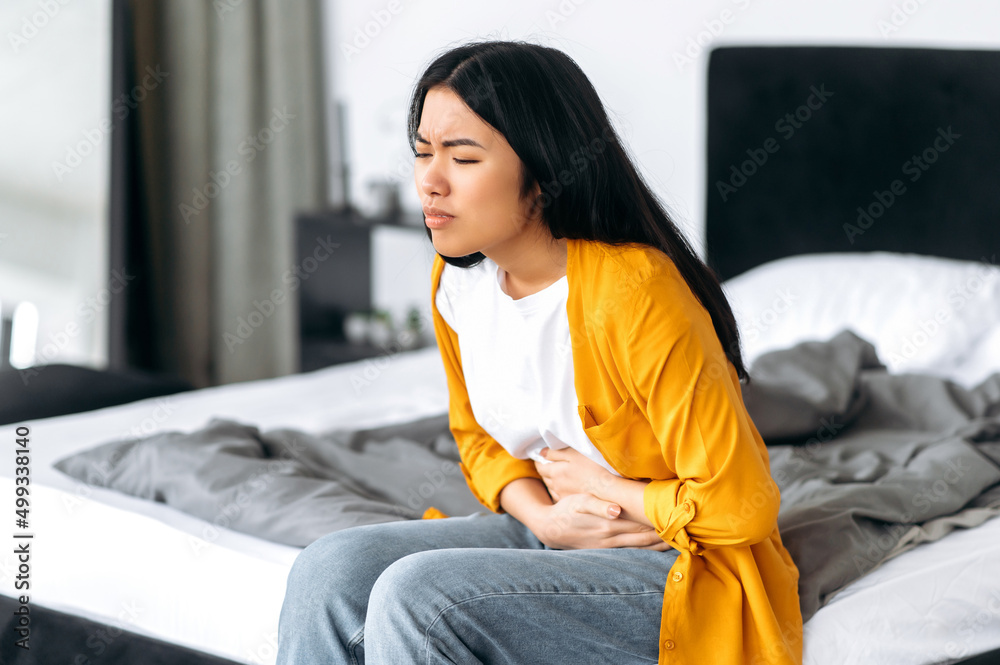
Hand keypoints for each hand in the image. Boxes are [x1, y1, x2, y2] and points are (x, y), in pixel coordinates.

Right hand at [527, 493, 671, 550]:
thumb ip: (599, 504)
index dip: (658, 520)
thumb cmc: (566, 510)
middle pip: (645, 536)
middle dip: (665, 533)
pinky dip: (648, 550)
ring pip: (641, 547)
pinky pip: (632, 551)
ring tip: (680, 540)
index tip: (677, 515)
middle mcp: (612, 538)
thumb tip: (617, 510)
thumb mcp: (579, 502)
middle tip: (687, 528)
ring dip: (660, 544)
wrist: (550, 528)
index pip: (641, 523)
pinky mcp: (606, 551)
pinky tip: (659, 548)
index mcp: (609, 524)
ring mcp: (610, 547)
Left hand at [533, 446, 616, 502]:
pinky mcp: (573, 504)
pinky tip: (568, 488)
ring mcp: (564, 497)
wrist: (610, 491)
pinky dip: (561, 491)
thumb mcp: (574, 454)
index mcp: (555, 472)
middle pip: (545, 477)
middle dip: (546, 470)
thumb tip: (541, 453)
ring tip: (560, 476)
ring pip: (552, 488)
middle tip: (550, 465)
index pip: (540, 466)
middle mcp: (556, 486)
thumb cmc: (595, 468)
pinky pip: (560, 497)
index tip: (542, 458)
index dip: (540, 461)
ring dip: (553, 482)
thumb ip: (555, 453)